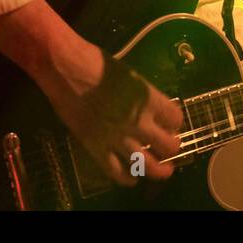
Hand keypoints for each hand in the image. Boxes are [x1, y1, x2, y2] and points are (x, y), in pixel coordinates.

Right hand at [0, 0, 182, 186]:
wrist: (66, 68)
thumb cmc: (97, 63)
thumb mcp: (130, 75)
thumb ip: (143, 95)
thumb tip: (150, 108)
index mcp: (148, 99)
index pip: (175, 118)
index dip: (175, 122)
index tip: (172, 124)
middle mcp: (138, 121)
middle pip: (167, 145)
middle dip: (172, 148)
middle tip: (171, 149)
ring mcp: (117, 137)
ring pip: (146, 163)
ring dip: (159, 170)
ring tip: (164, 171)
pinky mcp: (96, 147)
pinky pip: (115, 171)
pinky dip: (126, 178)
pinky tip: (132, 179)